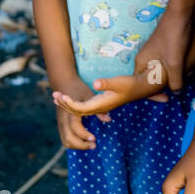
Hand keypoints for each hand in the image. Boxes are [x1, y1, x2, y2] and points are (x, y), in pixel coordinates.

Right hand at [51, 80, 109, 149]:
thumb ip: (97, 108)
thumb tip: (108, 119)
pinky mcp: (61, 124)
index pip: (75, 128)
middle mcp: (63, 119)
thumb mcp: (90, 96)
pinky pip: (65, 138)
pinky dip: (73, 143)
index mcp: (70, 112)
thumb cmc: (79, 89)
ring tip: (91, 145)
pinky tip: (84, 143)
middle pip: (68, 138)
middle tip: (94, 145)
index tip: (94, 138)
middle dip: (81, 145)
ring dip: (77, 146)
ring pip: (66, 140)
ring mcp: (60, 122)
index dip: (84, 135)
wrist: (65, 83)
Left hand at [53, 65, 167, 117]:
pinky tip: (67, 99)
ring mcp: (99, 106)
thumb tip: (95, 83)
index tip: (62, 95)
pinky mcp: (100, 103)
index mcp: (101, 105)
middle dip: (64, 104)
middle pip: (77, 111)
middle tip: (54, 94)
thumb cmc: (130, 84)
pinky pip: (83, 108)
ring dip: (67, 104)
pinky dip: (73, 104)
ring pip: (79, 110)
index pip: (81, 108)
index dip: (70, 103)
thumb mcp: (119, 82)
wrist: (140, 88)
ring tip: (56, 96)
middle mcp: (99, 108)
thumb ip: (106, 83)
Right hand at [134, 9, 191, 90]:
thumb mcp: (174, 63)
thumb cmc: (173, 37)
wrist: (181, 13)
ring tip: (187, 76)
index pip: (141, 86)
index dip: (153, 95)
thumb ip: (175, 81)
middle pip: (152, 80)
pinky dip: (177, 69)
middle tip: (178, 88)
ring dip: (174, 77)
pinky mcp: (165, 49)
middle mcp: (145, 59)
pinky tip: (189, 68)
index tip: (166, 99)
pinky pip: (169, 64)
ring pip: (162, 72)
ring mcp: (155, 53)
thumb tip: (176, 93)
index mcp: (141, 63)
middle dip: (166, 85)